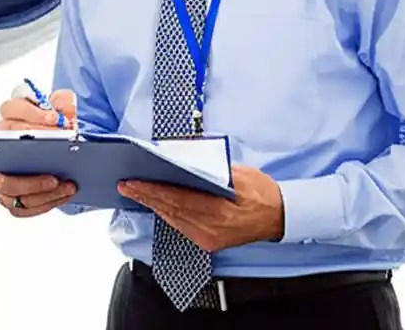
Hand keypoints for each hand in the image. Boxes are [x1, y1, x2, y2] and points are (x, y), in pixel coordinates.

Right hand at [0, 88, 78, 216]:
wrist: (57, 152)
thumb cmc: (53, 131)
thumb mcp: (62, 109)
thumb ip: (64, 103)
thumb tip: (66, 112)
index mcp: (9, 121)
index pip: (10, 109)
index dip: (30, 114)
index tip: (55, 120)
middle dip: (27, 169)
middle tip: (55, 173)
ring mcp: (0, 175)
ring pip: (8, 188)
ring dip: (39, 191)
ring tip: (67, 185)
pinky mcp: (10, 197)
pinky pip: (22, 207)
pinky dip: (44, 203)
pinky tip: (64, 194)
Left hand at [117, 165, 284, 251]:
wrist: (280, 217)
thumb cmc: (261, 192)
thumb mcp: (239, 174)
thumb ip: (210, 169)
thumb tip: (182, 160)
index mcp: (220, 211)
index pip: (177, 199)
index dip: (153, 190)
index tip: (133, 182)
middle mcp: (211, 229)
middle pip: (170, 210)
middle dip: (145, 197)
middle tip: (125, 185)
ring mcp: (209, 239)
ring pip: (173, 220)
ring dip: (153, 205)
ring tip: (135, 192)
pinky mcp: (208, 243)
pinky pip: (181, 227)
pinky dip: (167, 214)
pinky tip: (156, 204)